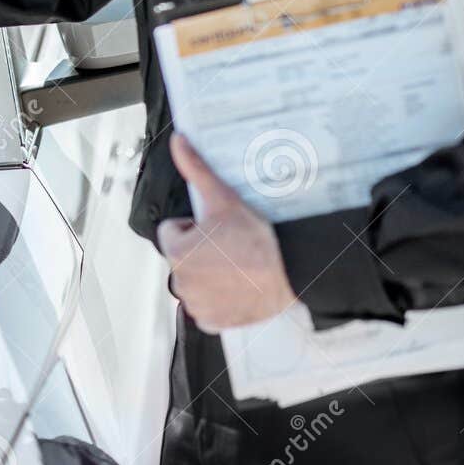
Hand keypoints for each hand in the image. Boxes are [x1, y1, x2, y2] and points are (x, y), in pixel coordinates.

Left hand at [157, 134, 298, 332]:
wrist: (291, 273)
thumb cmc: (258, 240)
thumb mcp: (223, 198)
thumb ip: (196, 169)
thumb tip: (178, 142)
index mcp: (176, 251)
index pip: (172, 231)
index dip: (194, 226)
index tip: (216, 229)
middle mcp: (181, 282)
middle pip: (183, 257)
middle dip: (201, 250)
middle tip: (230, 246)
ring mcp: (197, 304)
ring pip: (195, 282)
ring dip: (209, 275)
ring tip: (237, 266)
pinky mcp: (213, 322)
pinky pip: (207, 309)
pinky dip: (218, 301)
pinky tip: (237, 288)